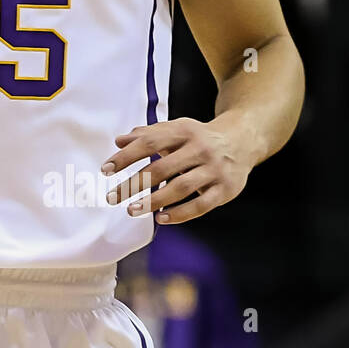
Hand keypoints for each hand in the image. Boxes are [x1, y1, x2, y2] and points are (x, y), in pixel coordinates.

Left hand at [101, 117, 251, 224]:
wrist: (242, 140)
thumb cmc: (199, 137)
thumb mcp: (175, 129)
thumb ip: (148, 135)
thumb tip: (119, 141)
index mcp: (183, 131)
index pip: (149, 143)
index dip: (126, 156)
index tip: (105, 170)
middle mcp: (199, 149)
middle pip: (161, 168)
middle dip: (134, 184)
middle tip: (112, 197)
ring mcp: (213, 170)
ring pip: (181, 187)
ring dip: (154, 201)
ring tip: (132, 210)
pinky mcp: (225, 189)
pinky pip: (201, 205)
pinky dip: (180, 213)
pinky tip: (160, 218)